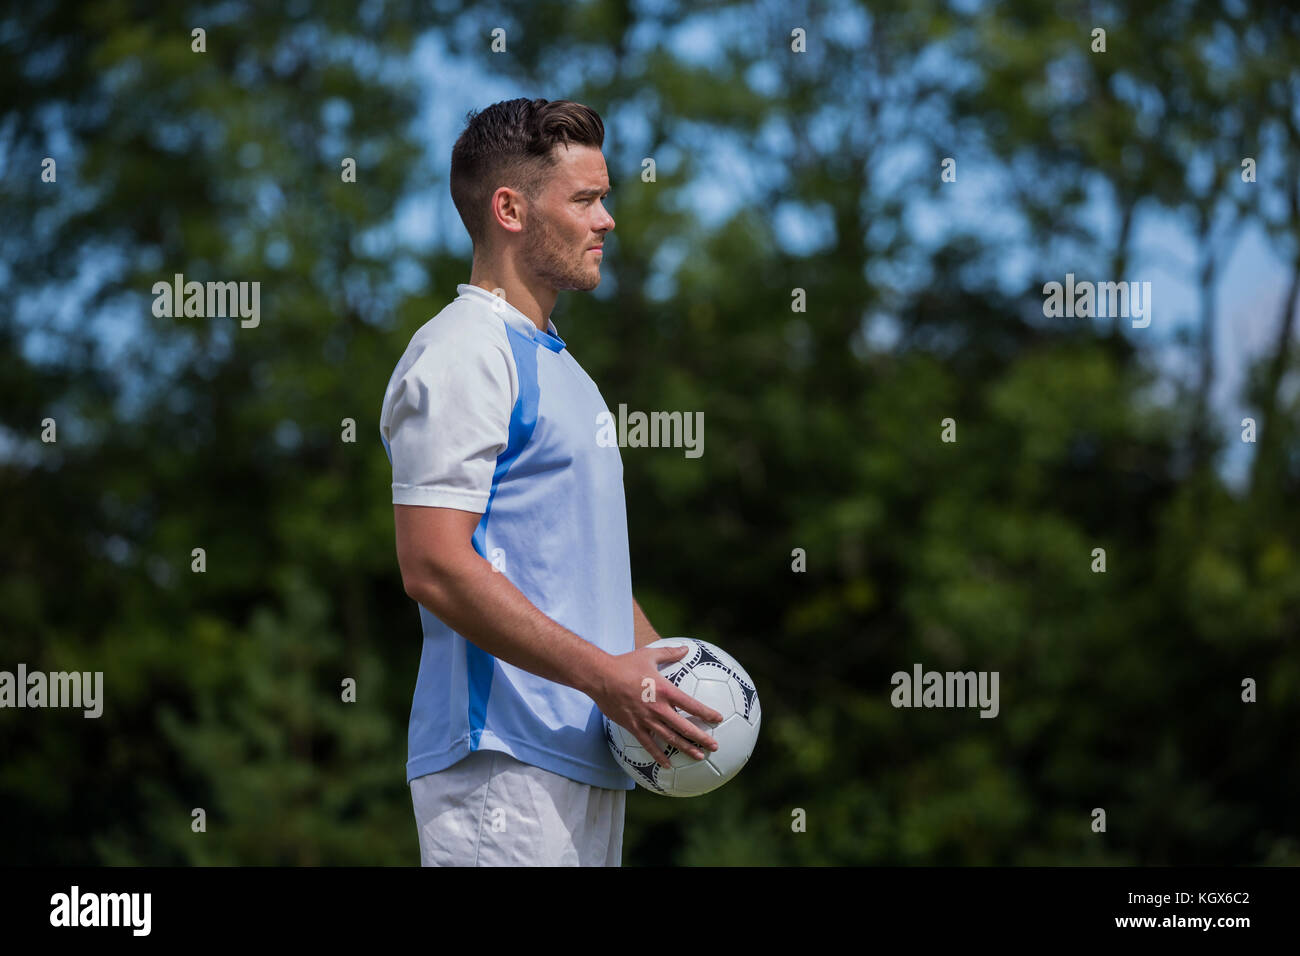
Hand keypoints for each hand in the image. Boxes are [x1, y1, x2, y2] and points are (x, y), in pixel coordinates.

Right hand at [591, 644, 724, 768]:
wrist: (600, 677)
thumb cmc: (625, 664)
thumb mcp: (650, 655)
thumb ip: (670, 653)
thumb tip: (686, 648)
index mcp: (665, 690)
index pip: (691, 705)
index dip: (706, 713)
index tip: (718, 719)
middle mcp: (658, 708)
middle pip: (684, 727)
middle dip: (701, 737)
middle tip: (715, 746)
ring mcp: (645, 719)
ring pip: (670, 738)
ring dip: (686, 748)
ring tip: (699, 757)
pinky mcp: (633, 726)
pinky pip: (648, 744)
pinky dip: (659, 755)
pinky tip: (667, 764)